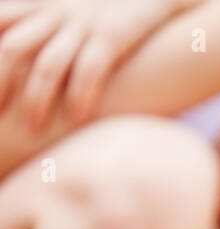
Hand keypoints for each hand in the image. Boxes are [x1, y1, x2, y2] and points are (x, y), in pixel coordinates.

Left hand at [0, 0, 194, 129]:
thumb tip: (23, 53)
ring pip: (48, 65)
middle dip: (1, 83)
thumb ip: (41, 24)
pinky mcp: (113, 36)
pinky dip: (82, 96)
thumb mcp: (68, 7)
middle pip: (13, 49)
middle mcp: (55, 13)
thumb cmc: (111, 6)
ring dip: (37, 99)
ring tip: (32, 128)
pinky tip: (78, 121)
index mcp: (38, 4)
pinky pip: (91, 69)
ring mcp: (84, 25)